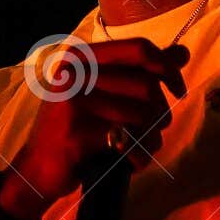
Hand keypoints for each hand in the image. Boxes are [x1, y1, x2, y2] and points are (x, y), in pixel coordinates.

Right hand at [0, 38, 187, 218]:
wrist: (37, 170)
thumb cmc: (76, 129)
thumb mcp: (105, 93)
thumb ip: (141, 71)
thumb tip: (182, 52)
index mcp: (81, 57)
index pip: (139, 49)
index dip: (167, 68)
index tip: (178, 91)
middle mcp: (75, 72)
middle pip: (146, 85)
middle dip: (160, 114)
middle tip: (153, 132)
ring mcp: (73, 100)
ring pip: (143, 114)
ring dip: (152, 139)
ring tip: (141, 149)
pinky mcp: (77, 131)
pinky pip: (130, 140)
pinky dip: (139, 156)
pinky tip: (130, 163)